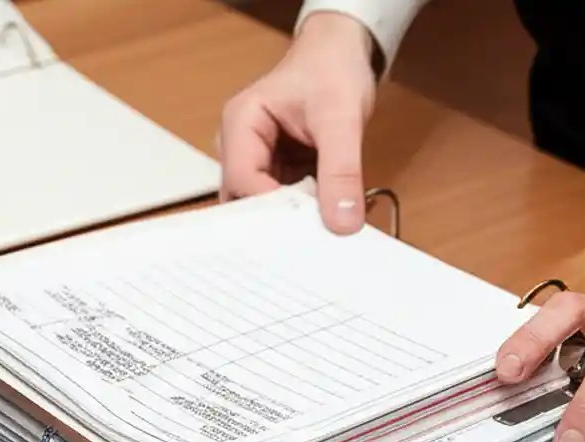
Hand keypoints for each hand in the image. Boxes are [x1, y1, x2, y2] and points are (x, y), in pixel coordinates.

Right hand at [217, 12, 376, 233]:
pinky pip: (288, 203)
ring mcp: (259, 160)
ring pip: (267, 208)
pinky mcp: (279, 171)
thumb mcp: (342, 119)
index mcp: (241, 124)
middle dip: (279, 223)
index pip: (242, 181)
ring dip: (296, 220)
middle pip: (247, 200)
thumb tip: (343, 222)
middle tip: (315, 242)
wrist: (341, 55)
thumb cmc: (332, 71)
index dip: (272, 210)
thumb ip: (342, 171)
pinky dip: (309, 212)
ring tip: (326, 230)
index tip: (308, 229)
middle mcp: (241, 145)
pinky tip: (332, 217)